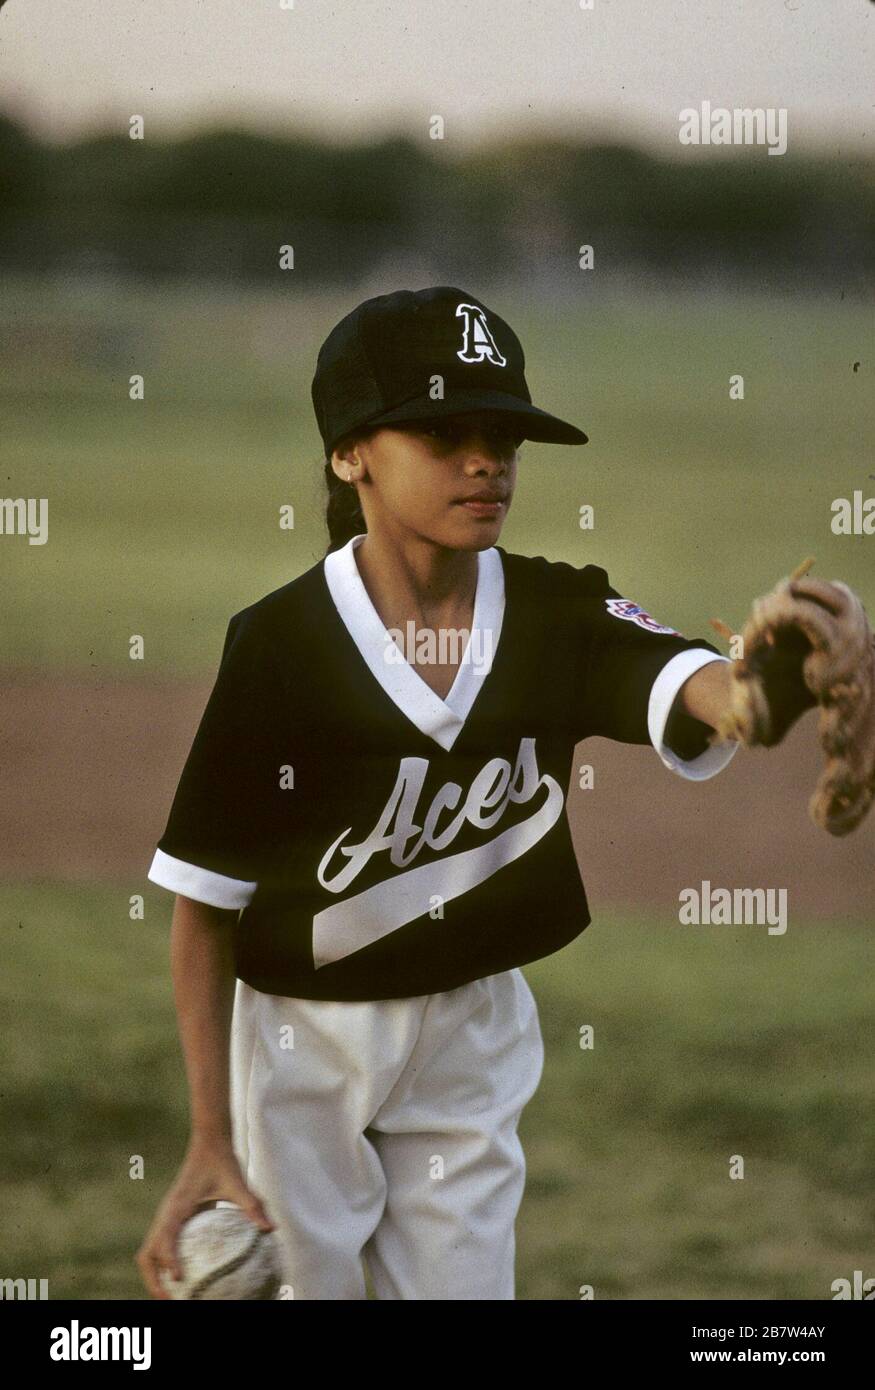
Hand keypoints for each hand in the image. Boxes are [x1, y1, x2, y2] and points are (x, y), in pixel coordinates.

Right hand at [136, 1133, 274, 1299]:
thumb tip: (271, 1229)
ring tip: (174, 1296)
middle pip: (147, 1255)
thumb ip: (252, 1205)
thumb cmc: (222, 1161)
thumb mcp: (238, 1183)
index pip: (163, 1239)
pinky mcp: (173, 1219)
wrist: (209, 1143)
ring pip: (150, 1253)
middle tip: (170, 1299)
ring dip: (156, 1276)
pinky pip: (164, 1246)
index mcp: (176, 1207)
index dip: (167, 1261)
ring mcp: (166, 1218)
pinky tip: (189, 1277)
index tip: (179, 1279)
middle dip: (153, 1280)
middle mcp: (166, 1215)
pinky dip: (167, 1264)